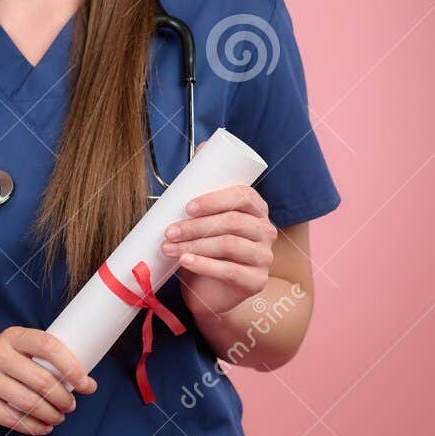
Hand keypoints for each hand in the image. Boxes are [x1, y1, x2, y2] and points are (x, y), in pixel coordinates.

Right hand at [0, 325, 95, 435]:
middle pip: (41, 380)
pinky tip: (43, 427)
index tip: (86, 384)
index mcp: (12, 336)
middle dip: (63, 398)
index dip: (71, 366)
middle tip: (70, 406)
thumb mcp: (14, 349)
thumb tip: (85, 382)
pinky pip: (12, 419)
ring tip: (58, 417)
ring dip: (51, 414)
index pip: (48, 346)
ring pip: (28, 403)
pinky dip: (33, 427)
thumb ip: (42, 359)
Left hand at [161, 141, 275, 320]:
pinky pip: (231, 272)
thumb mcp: (204, 215)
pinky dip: (204, 265)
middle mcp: (266, 231)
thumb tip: (204, 145)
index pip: (243, 196)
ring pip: (229, 246)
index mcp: (256, 209)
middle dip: (196, 225)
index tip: (186, 206)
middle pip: (233, 222)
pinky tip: (185, 262)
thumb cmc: (205, 246)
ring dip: (194, 245)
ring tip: (168, 248)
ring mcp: (264, 257)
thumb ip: (204, 184)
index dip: (215, 199)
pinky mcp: (256, 281)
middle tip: (169, 231)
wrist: (209, 290)